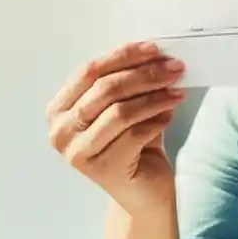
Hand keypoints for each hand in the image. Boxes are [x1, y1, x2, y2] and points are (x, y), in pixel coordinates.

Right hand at [46, 41, 187, 216]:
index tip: (154, 48)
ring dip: (154, 97)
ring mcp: (78, 152)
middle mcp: (61, 131)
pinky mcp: (102, 169)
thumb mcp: (127, 107)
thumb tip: (155, 53)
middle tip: (175, 68)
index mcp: (59, 109)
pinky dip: (156, 121)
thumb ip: (130, 82)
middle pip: (105, 89)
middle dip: (144, 74)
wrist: (144, 190)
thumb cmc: (135, 145)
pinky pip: (134, 135)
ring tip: (178, 92)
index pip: (89, 71)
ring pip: (120, 111)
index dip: (123, 56)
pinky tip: (170, 115)